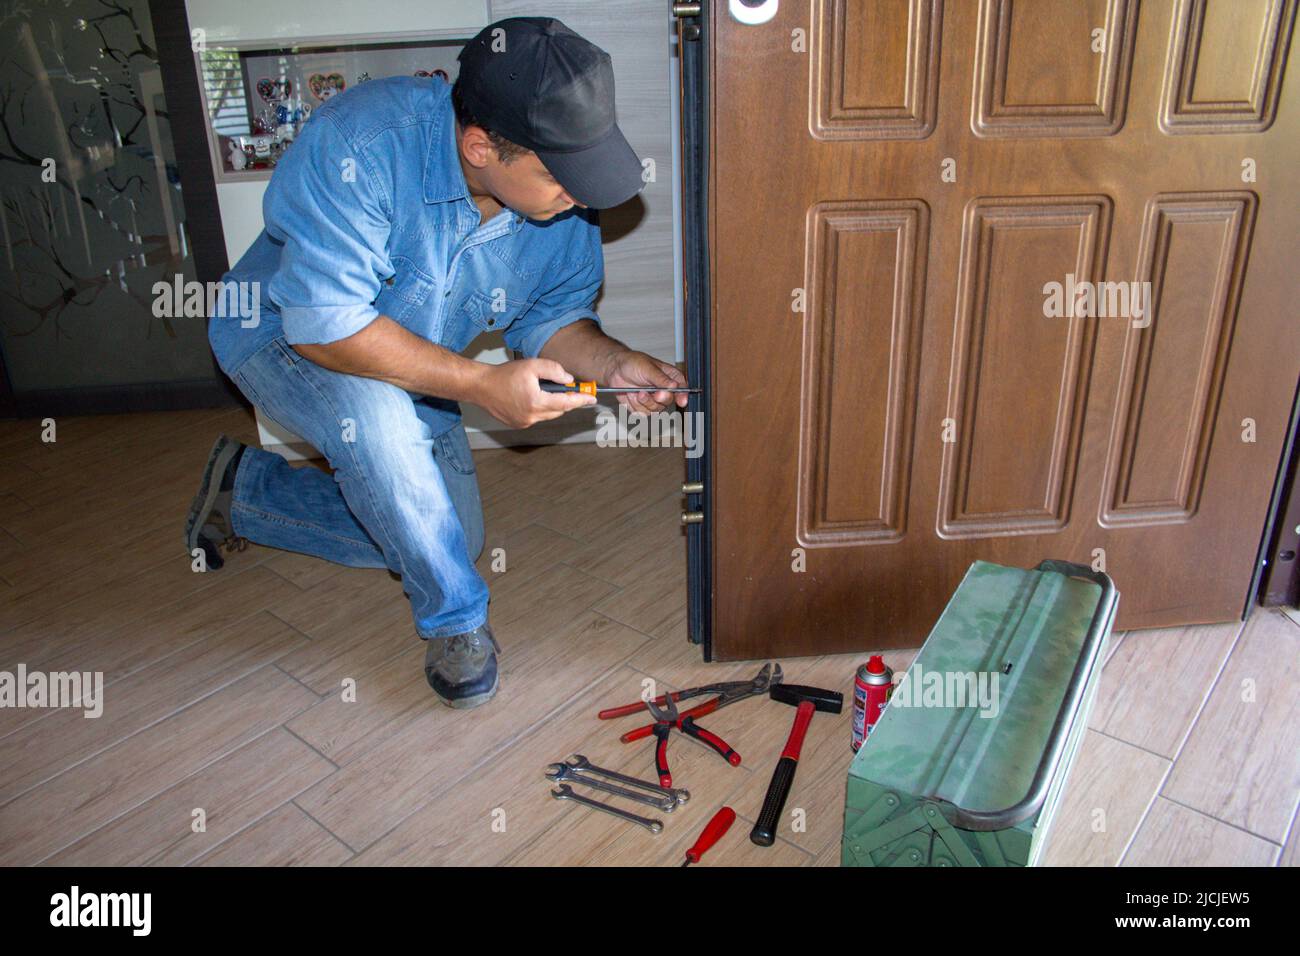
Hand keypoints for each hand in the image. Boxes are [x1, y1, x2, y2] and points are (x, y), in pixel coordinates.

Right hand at [474, 358, 595, 428]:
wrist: (480, 386)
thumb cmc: (503, 375)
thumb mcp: (532, 365)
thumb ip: (553, 370)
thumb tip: (569, 379)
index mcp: (536, 402)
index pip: (566, 403)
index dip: (581, 400)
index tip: (592, 398)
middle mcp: (531, 416)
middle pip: (559, 409)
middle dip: (565, 399)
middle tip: (567, 388)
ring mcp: (524, 423)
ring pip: (548, 414)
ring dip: (551, 403)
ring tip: (542, 389)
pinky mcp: (518, 425)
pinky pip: (536, 417)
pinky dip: (539, 408)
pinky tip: (530, 397)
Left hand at [604, 350, 689, 412]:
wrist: (615, 370)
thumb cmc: (632, 363)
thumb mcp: (647, 368)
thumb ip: (661, 379)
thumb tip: (674, 386)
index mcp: (670, 378)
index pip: (682, 388)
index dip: (682, 396)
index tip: (681, 401)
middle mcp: (664, 390)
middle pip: (669, 402)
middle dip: (658, 399)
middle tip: (650, 393)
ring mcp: (654, 400)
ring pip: (656, 410)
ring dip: (645, 402)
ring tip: (638, 392)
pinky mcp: (643, 407)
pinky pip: (643, 413)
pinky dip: (635, 406)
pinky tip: (632, 396)